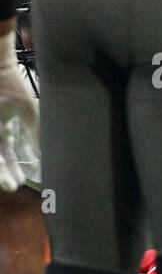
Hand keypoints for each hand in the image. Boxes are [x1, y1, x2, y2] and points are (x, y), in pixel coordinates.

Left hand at [0, 54, 38, 192]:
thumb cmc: (12, 87)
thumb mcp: (28, 111)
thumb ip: (36, 132)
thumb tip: (44, 154)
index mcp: (4, 131)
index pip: (8, 157)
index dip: (13, 170)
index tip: (20, 183)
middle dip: (4, 174)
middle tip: (12, 186)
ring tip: (7, 183)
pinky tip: (2, 172)